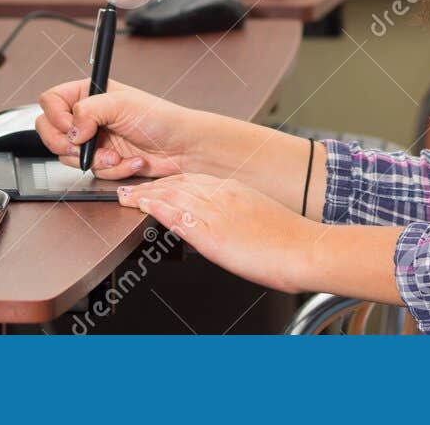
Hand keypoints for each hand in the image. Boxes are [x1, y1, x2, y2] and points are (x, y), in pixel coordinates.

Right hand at [35, 80, 198, 179]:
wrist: (182, 148)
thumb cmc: (160, 118)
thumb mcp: (123, 104)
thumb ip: (89, 111)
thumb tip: (71, 129)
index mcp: (89, 94)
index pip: (51, 101)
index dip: (54, 116)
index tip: (71, 128)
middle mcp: (87, 116)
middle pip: (50, 131)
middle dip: (67, 145)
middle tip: (84, 148)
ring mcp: (93, 140)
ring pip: (68, 156)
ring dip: (94, 160)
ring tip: (116, 154)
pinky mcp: (102, 160)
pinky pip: (91, 171)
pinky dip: (111, 170)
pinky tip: (128, 161)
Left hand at [117, 174, 316, 293]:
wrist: (305, 250)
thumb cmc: (289, 239)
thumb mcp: (259, 216)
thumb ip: (236, 214)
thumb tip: (224, 222)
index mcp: (234, 189)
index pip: (191, 179)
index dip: (167, 182)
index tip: (153, 186)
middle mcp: (222, 194)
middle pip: (176, 183)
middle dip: (149, 186)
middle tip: (128, 189)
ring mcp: (216, 211)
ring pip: (172, 194)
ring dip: (144, 194)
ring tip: (125, 196)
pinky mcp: (212, 232)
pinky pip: (178, 215)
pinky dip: (157, 207)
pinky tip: (142, 206)